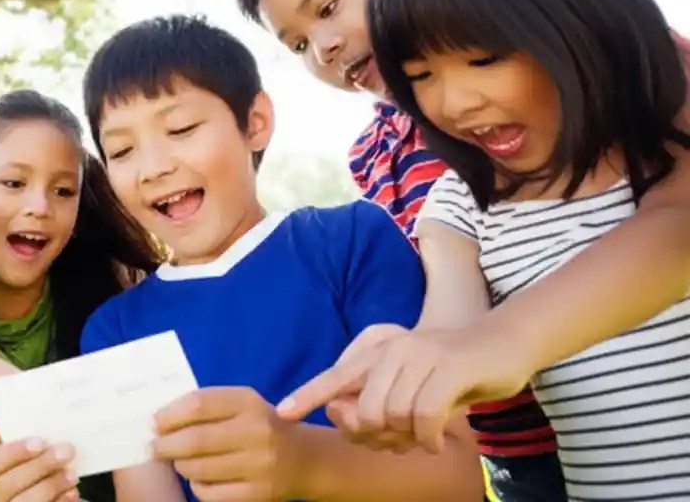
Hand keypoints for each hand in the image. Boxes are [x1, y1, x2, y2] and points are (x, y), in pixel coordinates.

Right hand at [0, 439, 78, 501]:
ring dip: (50, 486)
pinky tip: (72, 493)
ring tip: (72, 474)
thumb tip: (53, 444)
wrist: (36, 500)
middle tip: (66, 452)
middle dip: (39, 466)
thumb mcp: (24, 466)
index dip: (14, 452)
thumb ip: (31, 456)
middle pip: (8, 484)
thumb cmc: (31, 479)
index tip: (40, 442)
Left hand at [152, 387, 300, 501]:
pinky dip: (197, 486)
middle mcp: (258, 431)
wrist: (305, 459)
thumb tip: (158, 421)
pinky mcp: (259, 494)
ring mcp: (260, 465)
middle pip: (195, 440)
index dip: (169, 414)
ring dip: (180, 465)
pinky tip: (199, 478)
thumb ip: (206, 407)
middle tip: (154, 446)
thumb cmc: (260, 427)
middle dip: (165, 445)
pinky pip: (210, 493)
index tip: (154, 422)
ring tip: (179, 460)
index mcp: (249, 402)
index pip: (198, 404)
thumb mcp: (241, 405)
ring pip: (199, 468)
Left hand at [278, 324, 530, 452]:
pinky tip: (436, 441)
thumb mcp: (408, 384)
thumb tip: (339, 416)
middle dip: (379, 437)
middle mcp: (392, 346)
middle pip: (364, 411)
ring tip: (423, 438)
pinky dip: (428, 437)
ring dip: (408, 438)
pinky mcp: (448, 367)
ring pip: (393, 415)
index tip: (282, 412)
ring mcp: (420, 353)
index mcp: (376, 348)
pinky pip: (424, 415)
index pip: (334, 376)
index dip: (308, 395)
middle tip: (400, 443)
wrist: (505, 343)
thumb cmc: (451, 372)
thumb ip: (373, 399)